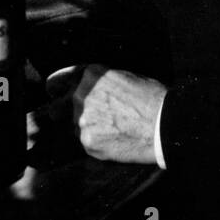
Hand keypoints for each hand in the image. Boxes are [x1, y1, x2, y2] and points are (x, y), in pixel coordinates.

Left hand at [49, 64, 164, 164]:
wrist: (164, 124)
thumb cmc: (152, 98)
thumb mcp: (124, 77)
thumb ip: (100, 83)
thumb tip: (90, 88)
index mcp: (89, 75)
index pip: (57, 81)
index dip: (57, 90)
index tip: (56, 96)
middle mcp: (79, 95)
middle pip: (55, 108)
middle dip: (62, 113)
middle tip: (80, 119)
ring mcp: (81, 120)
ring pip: (72, 128)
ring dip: (85, 129)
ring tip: (109, 131)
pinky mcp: (88, 142)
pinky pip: (85, 143)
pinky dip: (96, 144)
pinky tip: (114, 141)